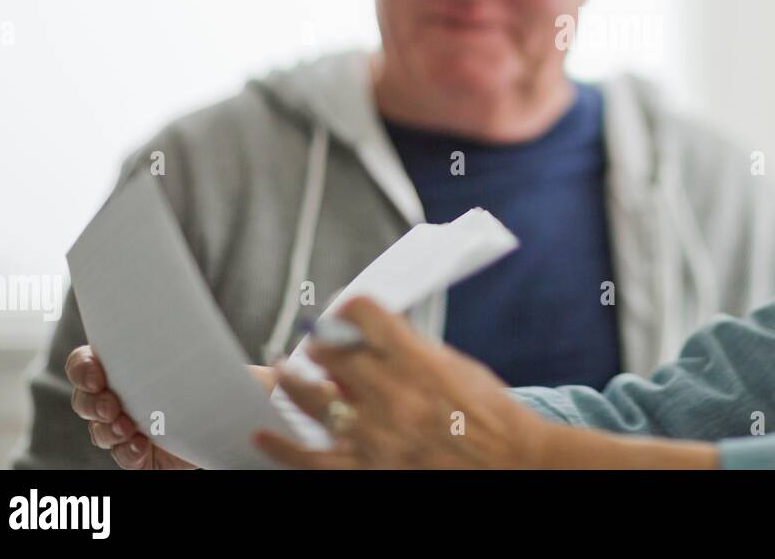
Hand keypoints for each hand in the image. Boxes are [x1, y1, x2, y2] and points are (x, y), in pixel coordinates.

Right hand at [67, 345, 279, 469]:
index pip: (85, 363)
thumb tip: (213, 329)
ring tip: (128, 428)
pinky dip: (127, 453)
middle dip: (92, 403)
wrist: (233, 417)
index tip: (97, 375)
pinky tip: (140, 447)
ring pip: (99, 430)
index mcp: (126, 366)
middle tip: (112, 406)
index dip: (82, 368)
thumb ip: (195, 343)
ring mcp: (125, 426)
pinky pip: (121, 457)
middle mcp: (118, 396)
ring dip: (108, 430)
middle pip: (84, 399)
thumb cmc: (217, 380)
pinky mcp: (138, 453)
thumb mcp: (208, 356)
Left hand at [253, 296, 554, 468]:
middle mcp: (393, 393)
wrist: (512, 462)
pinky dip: (282, 446)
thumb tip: (366, 335)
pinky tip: (263, 433)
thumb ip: (409, 348)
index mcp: (418, 359)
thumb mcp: (454, 364)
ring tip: (286, 374)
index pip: (362, 313)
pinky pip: (311, 457)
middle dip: (320, 344)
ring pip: (311, 398)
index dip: (347, 307)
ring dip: (293, 380)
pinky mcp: (369, 467)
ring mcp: (377, 434)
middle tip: (318, 346)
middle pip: (330, 351)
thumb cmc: (490, 414)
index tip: (342, 312)